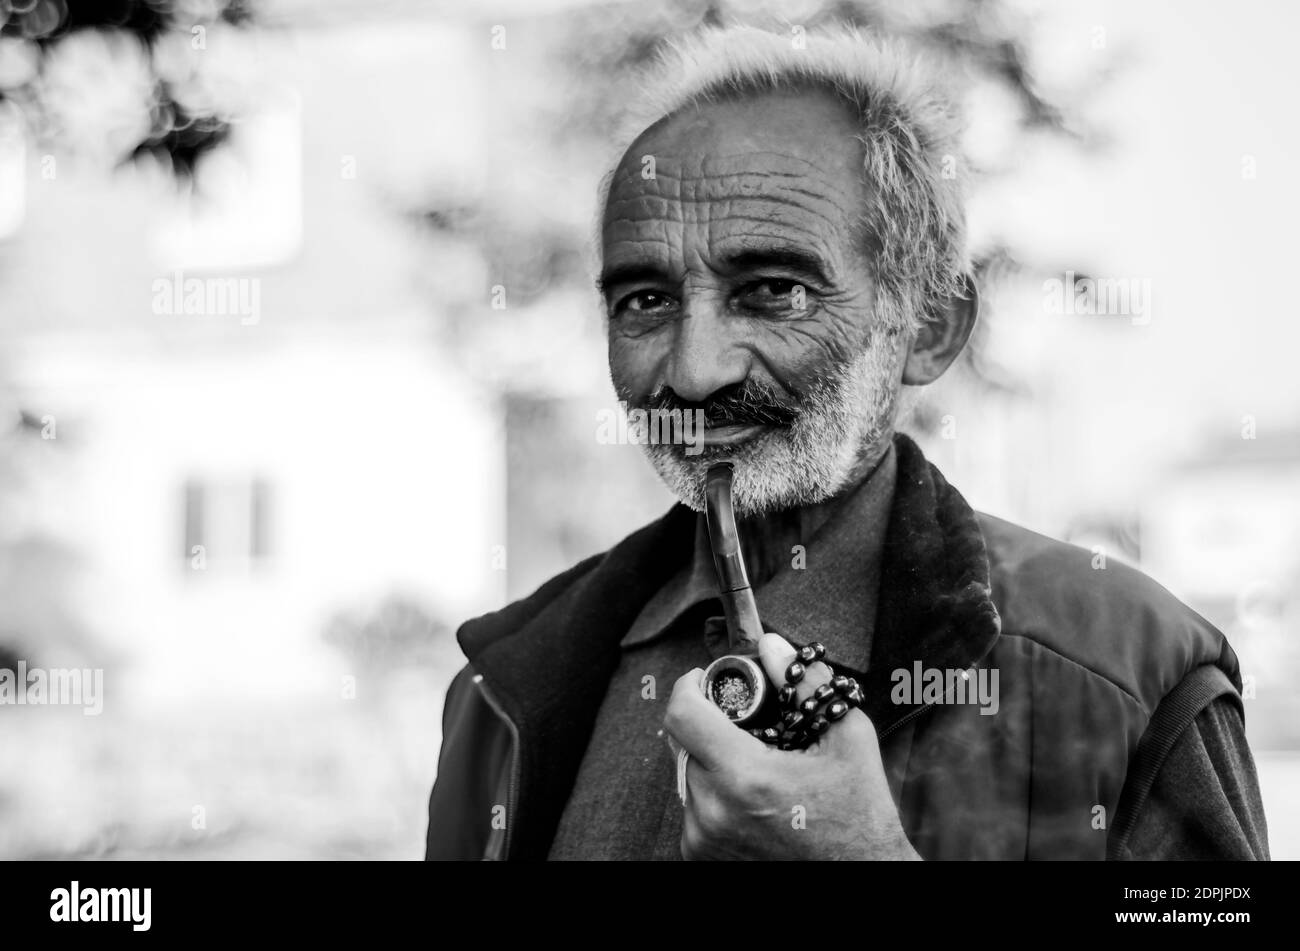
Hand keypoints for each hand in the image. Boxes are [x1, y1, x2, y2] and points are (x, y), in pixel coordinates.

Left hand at [664, 632, 919, 860]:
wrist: (863, 873)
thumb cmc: (860, 815)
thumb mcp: (847, 737)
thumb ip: (805, 684)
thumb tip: (772, 647)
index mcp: (746, 777)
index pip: (682, 715)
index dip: (689, 686)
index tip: (704, 678)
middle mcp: (715, 810)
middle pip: (683, 742)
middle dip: (709, 722)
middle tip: (744, 722)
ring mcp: (704, 838)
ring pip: (687, 773)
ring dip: (712, 759)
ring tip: (757, 764)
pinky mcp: (702, 856)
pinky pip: (693, 805)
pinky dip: (714, 792)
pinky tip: (752, 795)